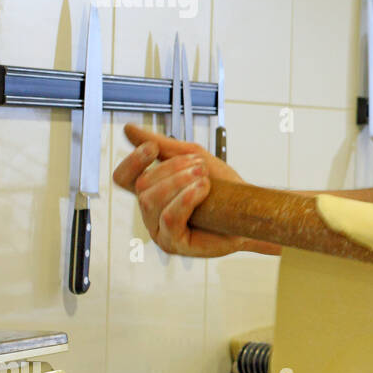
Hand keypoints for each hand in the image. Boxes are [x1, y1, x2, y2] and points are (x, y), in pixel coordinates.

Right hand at [111, 123, 277, 257]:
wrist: (249, 211)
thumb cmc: (223, 190)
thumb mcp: (194, 160)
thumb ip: (164, 146)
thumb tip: (129, 129)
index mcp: (152, 192)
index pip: (123, 177)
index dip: (132, 161)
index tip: (152, 148)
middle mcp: (151, 212)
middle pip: (142, 185)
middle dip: (171, 169)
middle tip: (199, 166)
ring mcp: (160, 230)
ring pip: (152, 201)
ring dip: (179, 182)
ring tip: (203, 178)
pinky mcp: (175, 243)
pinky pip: (169, 219)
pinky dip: (185, 200)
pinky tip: (201, 190)